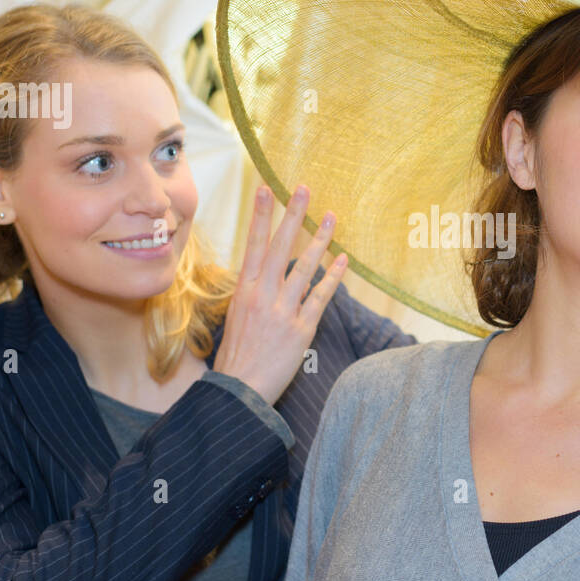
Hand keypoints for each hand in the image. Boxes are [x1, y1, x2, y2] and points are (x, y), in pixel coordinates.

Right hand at [212, 184, 347, 405]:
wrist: (239, 391)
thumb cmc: (236, 358)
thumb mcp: (237, 319)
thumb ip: (254, 296)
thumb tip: (270, 279)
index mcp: (244, 291)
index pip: (254, 244)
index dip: (261, 215)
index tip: (266, 189)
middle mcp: (263, 295)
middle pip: (280, 246)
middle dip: (293, 215)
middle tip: (304, 188)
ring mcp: (282, 311)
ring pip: (305, 267)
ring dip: (320, 239)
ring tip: (332, 217)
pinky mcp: (301, 328)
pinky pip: (320, 297)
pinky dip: (333, 277)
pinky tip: (344, 260)